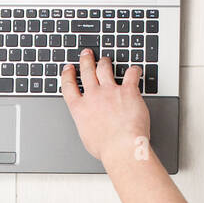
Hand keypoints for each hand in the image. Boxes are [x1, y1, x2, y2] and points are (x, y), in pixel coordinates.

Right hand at [61, 50, 150, 164]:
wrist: (121, 148)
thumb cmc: (106, 148)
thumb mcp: (87, 136)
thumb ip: (87, 123)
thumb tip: (90, 122)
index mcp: (80, 109)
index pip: (69, 86)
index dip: (68, 75)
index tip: (69, 69)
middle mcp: (93, 96)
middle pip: (86, 72)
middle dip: (86, 60)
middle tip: (86, 54)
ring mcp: (110, 91)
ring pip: (104, 68)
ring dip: (105, 62)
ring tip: (106, 60)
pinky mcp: (128, 91)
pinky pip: (131, 74)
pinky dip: (133, 70)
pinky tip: (135, 70)